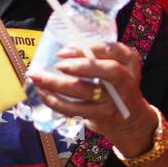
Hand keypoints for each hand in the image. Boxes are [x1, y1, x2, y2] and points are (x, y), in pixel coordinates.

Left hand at [26, 41, 155, 155]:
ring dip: (57, 84)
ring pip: (85, 91)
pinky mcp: (102, 116)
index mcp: (130, 60)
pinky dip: (55, 101)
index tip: (65, 50)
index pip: (112, 50)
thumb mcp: (116, 65)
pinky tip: (43, 93)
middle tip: (57, 64)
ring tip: (37, 77)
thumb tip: (64, 50)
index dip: (89, 48)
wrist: (128, 118)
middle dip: (80, 66)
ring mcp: (115, 100)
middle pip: (108, 71)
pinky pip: (75, 109)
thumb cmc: (115, 84)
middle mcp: (126, 79)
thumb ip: (97, 56)